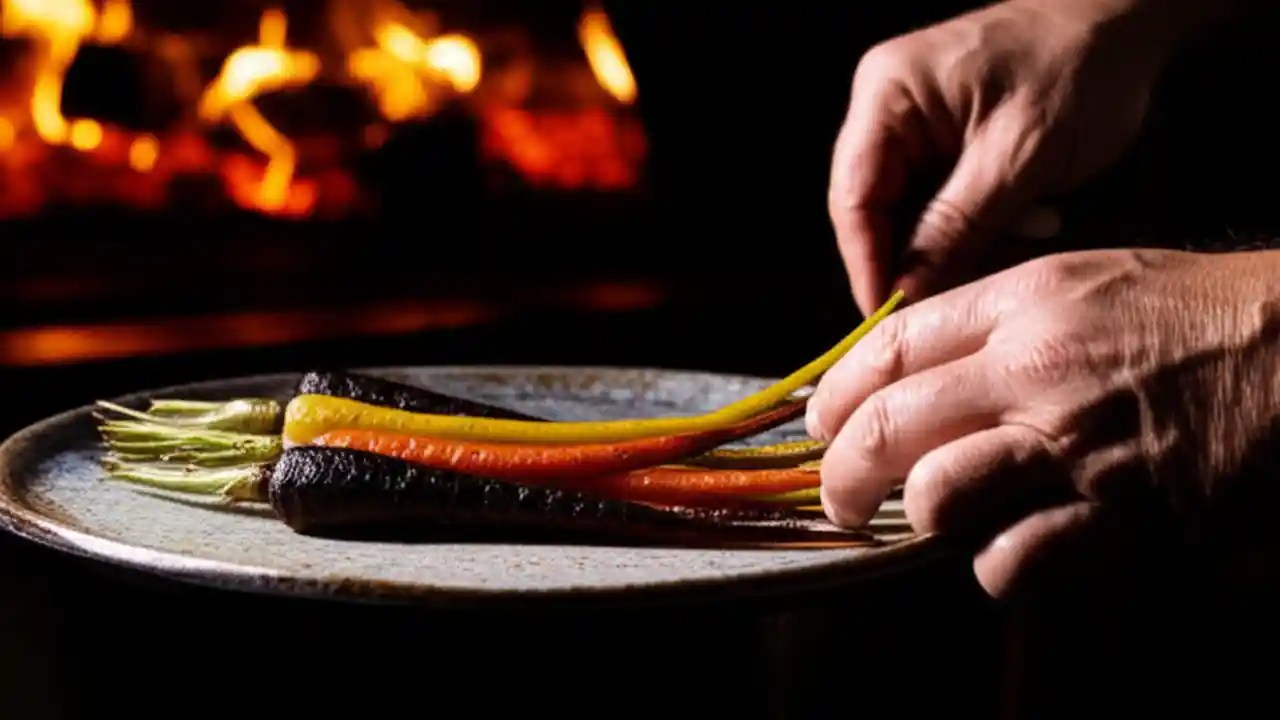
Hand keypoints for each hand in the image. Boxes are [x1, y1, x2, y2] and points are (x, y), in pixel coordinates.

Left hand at [805, 248, 1279, 598]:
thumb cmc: (1201, 318)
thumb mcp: (1090, 282)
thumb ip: (995, 321)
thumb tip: (911, 371)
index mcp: (1026, 303)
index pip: (888, 348)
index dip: (836, 394)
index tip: (823, 423)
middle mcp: (1038, 372)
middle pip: (889, 427)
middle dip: (843, 472)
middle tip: (841, 496)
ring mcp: (1077, 449)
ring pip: (938, 499)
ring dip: (926, 520)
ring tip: (944, 519)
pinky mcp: (1122, 522)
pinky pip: (1011, 562)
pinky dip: (999, 566)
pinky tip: (1016, 550)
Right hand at [827, 0, 1211, 315]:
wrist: (1129, 23)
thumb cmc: (1080, 70)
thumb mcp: (1018, 159)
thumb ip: (955, 230)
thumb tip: (907, 298)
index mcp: (888, 95)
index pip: (853, 199)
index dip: (866, 265)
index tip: (889, 321)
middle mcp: (886, 107)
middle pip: (874, 209)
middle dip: (917, 256)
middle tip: (955, 300)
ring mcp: (913, 122)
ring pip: (909, 212)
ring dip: (957, 240)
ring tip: (1020, 233)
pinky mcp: (943, 139)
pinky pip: (939, 200)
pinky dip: (977, 221)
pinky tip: (1026, 217)